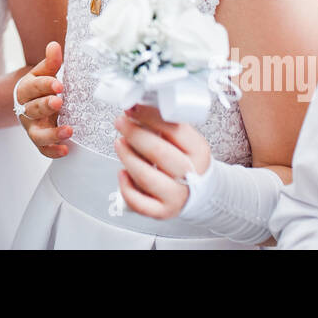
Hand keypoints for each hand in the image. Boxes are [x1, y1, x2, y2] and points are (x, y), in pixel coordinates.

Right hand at [14, 41, 71, 157]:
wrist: (32, 102)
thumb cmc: (40, 86)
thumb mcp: (43, 73)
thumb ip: (51, 62)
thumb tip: (54, 46)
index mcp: (26, 90)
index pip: (33, 87)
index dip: (45, 85)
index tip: (58, 85)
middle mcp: (26, 110)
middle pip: (33, 109)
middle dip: (45, 106)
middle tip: (59, 102)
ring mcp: (32, 127)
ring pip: (37, 134)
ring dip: (52, 133)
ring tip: (68, 131)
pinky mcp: (39, 140)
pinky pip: (43, 149)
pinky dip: (53, 151)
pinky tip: (65, 150)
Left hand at [113, 103, 211, 218]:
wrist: (199, 190)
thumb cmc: (185, 160)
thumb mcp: (184, 139)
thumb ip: (164, 124)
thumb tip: (137, 106)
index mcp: (198, 151)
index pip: (174, 129)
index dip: (149, 116)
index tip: (133, 107)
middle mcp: (191, 175)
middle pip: (158, 152)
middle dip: (134, 134)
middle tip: (121, 122)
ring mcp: (177, 196)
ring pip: (146, 176)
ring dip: (127, 156)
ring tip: (119, 143)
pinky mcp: (163, 211)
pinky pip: (139, 202)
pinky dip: (126, 187)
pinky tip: (122, 173)